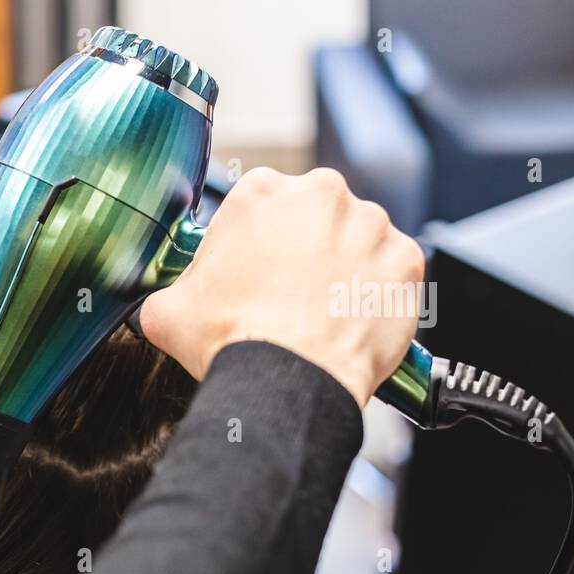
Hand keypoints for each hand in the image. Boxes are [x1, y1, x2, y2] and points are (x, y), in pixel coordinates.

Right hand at [139, 167, 423, 406]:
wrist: (288, 381)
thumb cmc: (232, 340)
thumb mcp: (167, 311)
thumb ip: (171, 292)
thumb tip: (167, 303)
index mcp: (261, 192)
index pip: (260, 204)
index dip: (254, 242)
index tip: (253, 270)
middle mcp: (321, 195)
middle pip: (313, 215)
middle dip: (303, 248)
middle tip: (287, 294)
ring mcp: (370, 225)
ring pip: (356, 240)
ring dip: (343, 267)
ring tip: (321, 313)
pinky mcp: (406, 260)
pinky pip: (393, 271)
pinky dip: (378, 292)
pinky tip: (351, 319)